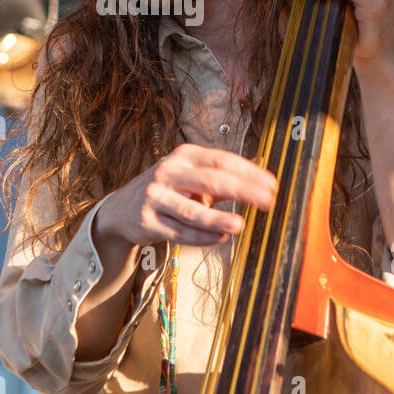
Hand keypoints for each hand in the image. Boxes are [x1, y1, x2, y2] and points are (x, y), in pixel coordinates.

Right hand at [94, 144, 277, 248]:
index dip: (249, 171)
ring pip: (191, 210)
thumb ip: (222, 177)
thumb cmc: (167, 190)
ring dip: (217, 218)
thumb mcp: (191, 176)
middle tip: (267, 200)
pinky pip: (179, 231)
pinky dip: (202, 236)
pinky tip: (220, 237)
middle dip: (242, 190)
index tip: (271, 184)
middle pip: (210, 180)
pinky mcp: (148, 221)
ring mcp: (156, 197)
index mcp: (184, 156)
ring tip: (239, 225)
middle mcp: (169, 172)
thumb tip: (260, 175)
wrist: (122, 209)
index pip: (221, 160)